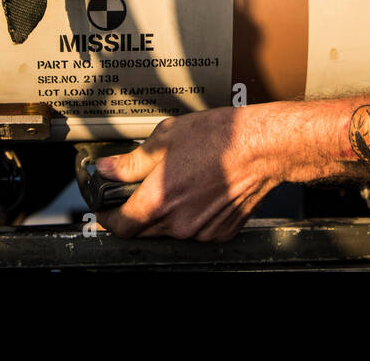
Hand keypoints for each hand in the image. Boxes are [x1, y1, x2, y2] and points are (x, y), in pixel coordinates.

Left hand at [94, 107, 282, 241]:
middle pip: (144, 231)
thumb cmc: (220, 137)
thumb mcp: (166, 138)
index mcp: (159, 200)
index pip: (120, 227)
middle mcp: (179, 223)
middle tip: (147, 187)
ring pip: (171, 231)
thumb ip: (131, 161)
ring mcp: (202, 232)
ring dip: (168, 214)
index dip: (109, 218)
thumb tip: (106, 169)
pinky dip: (193, 216)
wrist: (263, 147)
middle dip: (139, 213)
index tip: (107, 208)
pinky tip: (202, 191)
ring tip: (183, 182)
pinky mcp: (221, 233)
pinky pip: (196, 231)